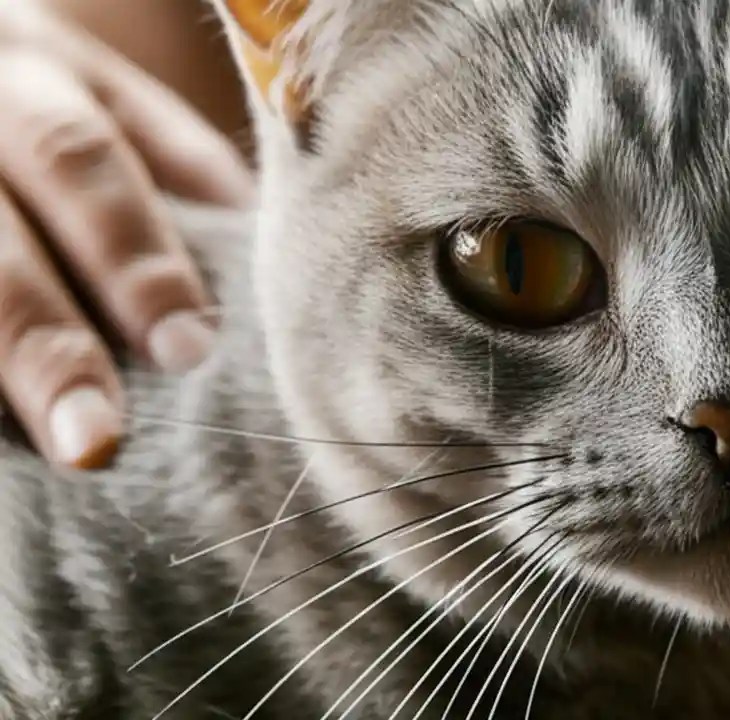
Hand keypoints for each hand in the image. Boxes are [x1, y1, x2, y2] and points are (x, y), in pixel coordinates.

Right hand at [0, 1, 252, 468]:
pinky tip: (3, 437)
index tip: (188, 350)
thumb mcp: (124, 109)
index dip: (135, 259)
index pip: (82, 164)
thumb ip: (184, 171)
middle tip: (98, 438)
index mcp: (35, 76)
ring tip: (54, 457)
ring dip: (2, 376)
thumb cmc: (72, 108)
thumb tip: (273, 258)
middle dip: (47, 347)